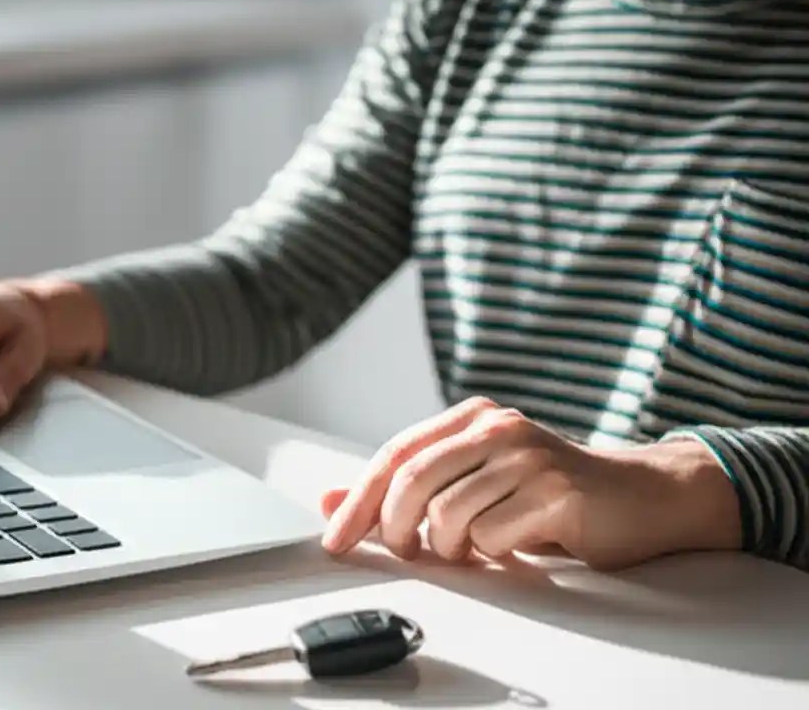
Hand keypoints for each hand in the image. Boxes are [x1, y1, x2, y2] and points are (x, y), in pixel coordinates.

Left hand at [319, 397, 741, 569]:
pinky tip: (510, 547)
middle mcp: (497, 427)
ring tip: (472, 547)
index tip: (335, 539)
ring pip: (448, 514)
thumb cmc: (547, 492)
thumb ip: (405, 488)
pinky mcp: (556, 490)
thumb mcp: (471, 481)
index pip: (395, 455)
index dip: (358, 500)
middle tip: (407, 552)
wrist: (640, 496)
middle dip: (394, 528)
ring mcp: (528, 456)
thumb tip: (331, 500)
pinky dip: (490, 554)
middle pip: (412, 481)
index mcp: (470, 417)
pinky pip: (491, 536)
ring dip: (449, 547)